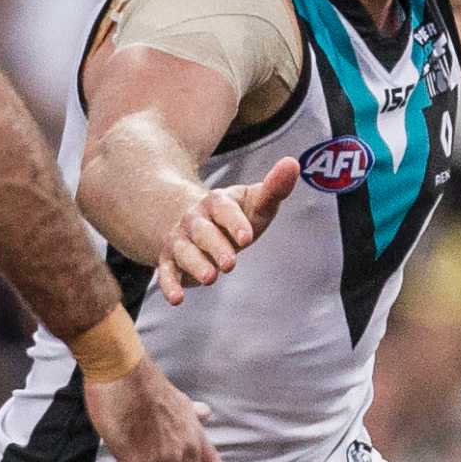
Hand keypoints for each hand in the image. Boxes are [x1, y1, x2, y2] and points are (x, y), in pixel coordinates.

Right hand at [153, 156, 297, 304]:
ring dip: (195, 265)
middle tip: (231, 264)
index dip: (234, 223)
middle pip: (203, 233)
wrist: (192, 220)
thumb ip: (274, 187)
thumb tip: (293, 162)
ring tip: (210, 278)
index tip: (247, 237)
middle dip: (216, 247)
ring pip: (184, 252)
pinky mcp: (170, 260)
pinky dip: (170, 284)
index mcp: (216, 203)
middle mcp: (195, 220)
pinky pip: (167, 271)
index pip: (225, 210)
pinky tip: (177, 299)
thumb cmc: (234, 214)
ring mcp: (180, 240)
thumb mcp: (254, 201)